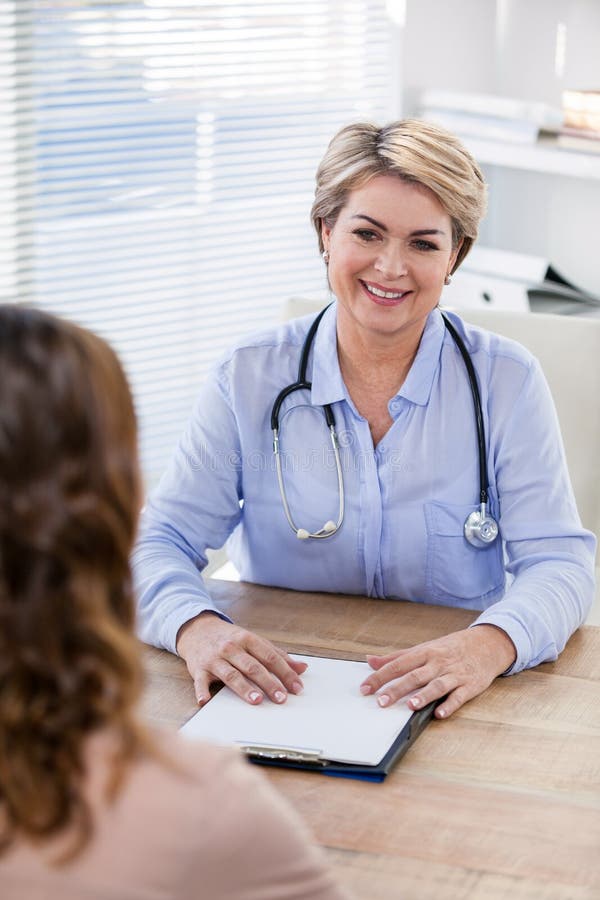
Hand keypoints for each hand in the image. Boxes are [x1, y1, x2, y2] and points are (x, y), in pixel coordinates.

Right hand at [176, 612, 306, 706]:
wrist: (196, 629)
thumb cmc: (230, 639)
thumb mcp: (253, 641)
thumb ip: (277, 655)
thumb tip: (302, 668)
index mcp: (247, 639)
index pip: (270, 657)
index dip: (285, 672)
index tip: (297, 688)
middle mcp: (231, 647)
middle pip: (253, 667)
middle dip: (269, 683)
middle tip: (281, 698)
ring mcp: (214, 658)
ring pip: (231, 674)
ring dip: (244, 688)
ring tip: (257, 700)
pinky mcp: (198, 669)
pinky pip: (200, 681)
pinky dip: (202, 691)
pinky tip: (205, 701)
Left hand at [360, 625, 516, 718]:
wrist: (486, 644)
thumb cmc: (450, 648)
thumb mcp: (423, 648)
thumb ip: (396, 657)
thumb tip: (370, 661)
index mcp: (424, 653)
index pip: (398, 664)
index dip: (380, 676)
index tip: (365, 688)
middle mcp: (437, 663)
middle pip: (414, 676)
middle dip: (397, 688)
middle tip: (381, 701)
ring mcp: (454, 674)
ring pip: (437, 685)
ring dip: (424, 695)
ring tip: (411, 706)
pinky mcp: (469, 685)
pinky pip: (459, 696)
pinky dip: (449, 705)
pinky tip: (440, 714)